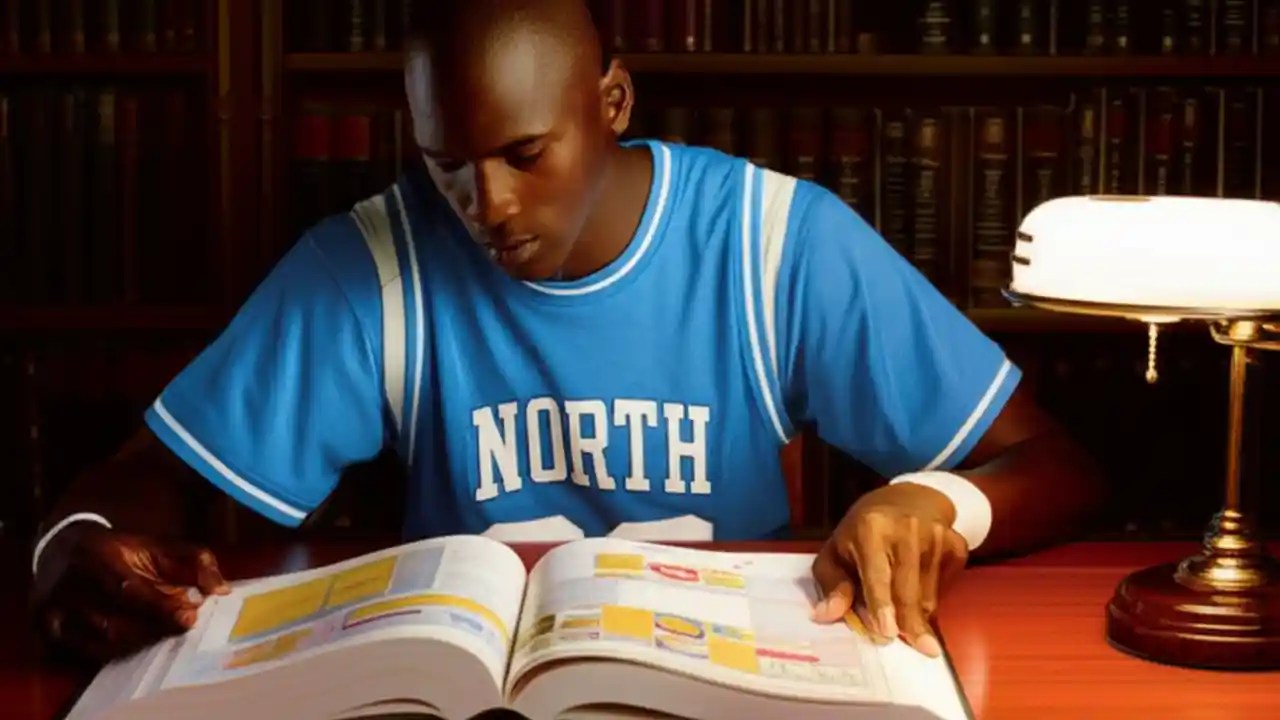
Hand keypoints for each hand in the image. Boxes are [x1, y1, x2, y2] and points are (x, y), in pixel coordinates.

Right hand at [30, 522, 230, 662]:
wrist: (68, 549)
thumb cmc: (125, 550)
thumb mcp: (163, 546)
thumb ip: (197, 562)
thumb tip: (221, 590)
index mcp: (97, 555)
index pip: (128, 588)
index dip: (160, 606)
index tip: (189, 616)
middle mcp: (69, 583)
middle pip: (116, 620)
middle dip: (155, 627)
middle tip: (181, 626)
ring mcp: (55, 609)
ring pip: (103, 640)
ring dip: (140, 640)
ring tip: (162, 631)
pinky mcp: (48, 628)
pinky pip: (88, 651)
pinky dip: (118, 650)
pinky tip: (137, 640)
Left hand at [810, 482, 969, 656]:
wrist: (909, 499)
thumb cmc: (863, 531)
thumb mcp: (836, 550)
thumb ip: (831, 583)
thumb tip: (827, 614)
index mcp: (871, 528)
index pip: (877, 573)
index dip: (881, 603)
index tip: (887, 631)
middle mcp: (907, 529)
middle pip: (908, 590)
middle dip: (910, 623)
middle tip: (919, 648)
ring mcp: (936, 536)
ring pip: (929, 595)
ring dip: (917, 614)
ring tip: (906, 617)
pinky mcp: (957, 545)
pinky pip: (945, 587)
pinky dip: (933, 599)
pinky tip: (919, 589)